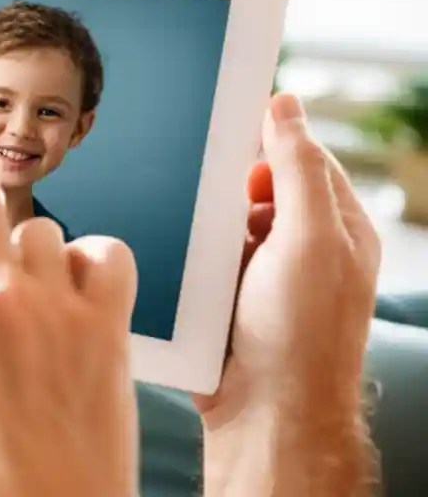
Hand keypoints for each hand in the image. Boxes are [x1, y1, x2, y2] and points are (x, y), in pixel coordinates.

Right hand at [198, 93, 380, 494]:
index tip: (225, 127)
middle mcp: (305, 250)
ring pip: (223, 224)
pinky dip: (189, 258)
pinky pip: (201, 261)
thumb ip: (297, 168)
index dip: (267, 141)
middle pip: (257, 190)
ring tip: (198, 242)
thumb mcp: (308, 237)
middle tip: (207, 195)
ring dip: (204, 226)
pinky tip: (181, 264)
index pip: (303, 158)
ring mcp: (265, 277)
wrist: (263, 414)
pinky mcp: (229, 301)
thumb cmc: (297, 334)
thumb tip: (285, 106)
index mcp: (338, 228)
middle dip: (227, 188)